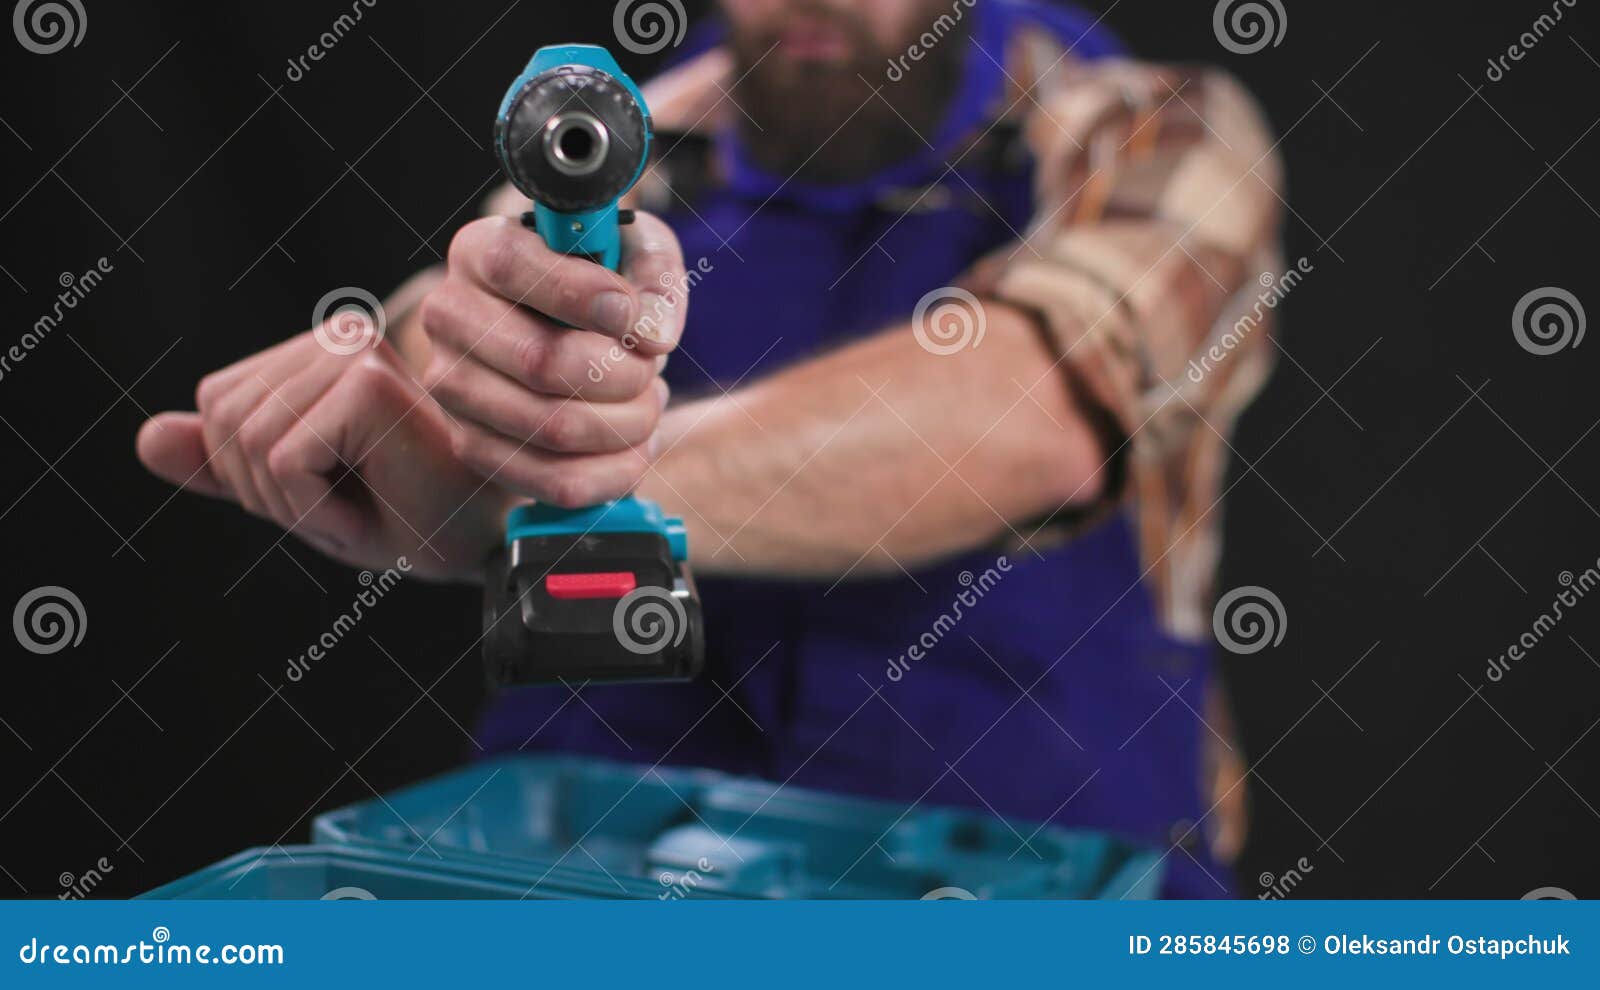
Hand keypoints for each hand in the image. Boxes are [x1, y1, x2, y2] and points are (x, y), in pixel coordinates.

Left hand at [135, 331, 515, 580]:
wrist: (488, 544)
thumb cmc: (410, 516)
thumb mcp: (297, 497)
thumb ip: (223, 464)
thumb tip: (147, 438)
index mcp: (323, 349)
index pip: (218, 404)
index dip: (252, 474)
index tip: (332, 490)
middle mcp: (340, 334)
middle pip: (224, 420)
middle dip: (269, 492)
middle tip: (348, 505)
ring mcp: (356, 350)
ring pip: (247, 441)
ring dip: (296, 505)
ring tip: (363, 504)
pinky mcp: (368, 380)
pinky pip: (282, 460)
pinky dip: (316, 509)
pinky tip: (372, 505)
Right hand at [419, 211, 686, 507]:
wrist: (564, 332)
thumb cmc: (602, 280)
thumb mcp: (635, 249)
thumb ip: (655, 275)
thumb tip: (653, 333)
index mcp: (479, 251)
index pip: (512, 268)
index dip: (580, 294)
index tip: (629, 313)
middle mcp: (450, 317)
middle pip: (539, 362)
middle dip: (622, 372)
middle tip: (650, 366)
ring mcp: (452, 388)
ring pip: (552, 429)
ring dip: (628, 423)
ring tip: (649, 400)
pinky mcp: (474, 447)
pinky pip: (556, 482)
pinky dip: (616, 471)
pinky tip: (638, 445)